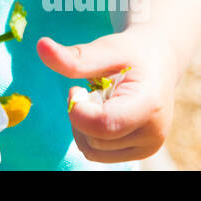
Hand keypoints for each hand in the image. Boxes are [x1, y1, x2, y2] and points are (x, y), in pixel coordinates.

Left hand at [36, 29, 177, 163]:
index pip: (104, 125)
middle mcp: (153, 133)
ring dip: (83, 126)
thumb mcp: (107, 48)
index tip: (76, 89)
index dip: (78, 111)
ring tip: (98, 101)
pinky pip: (99, 154)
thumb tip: (41, 46)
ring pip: (93, 151)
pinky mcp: (140, 153)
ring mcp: (148, 147)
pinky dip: (90, 135)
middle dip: (80, 115)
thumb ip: (76, 56)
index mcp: (149, 105)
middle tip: (90, 90)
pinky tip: (102, 113)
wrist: (160, 62)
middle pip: (94, 139)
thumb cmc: (132, 52)